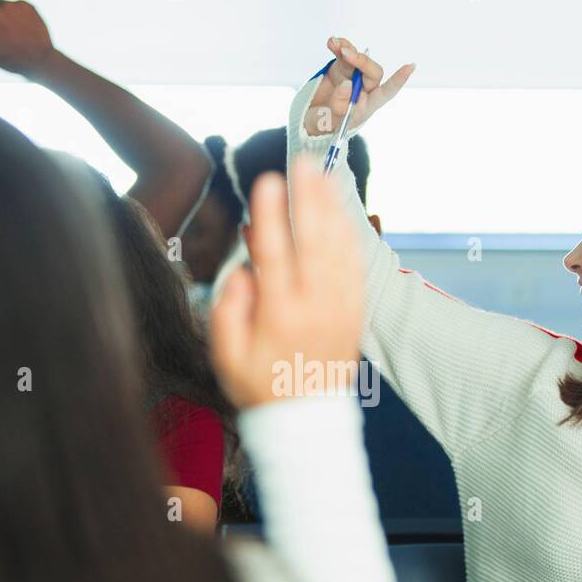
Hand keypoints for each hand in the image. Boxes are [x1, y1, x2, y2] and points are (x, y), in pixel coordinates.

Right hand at [209, 160, 362, 409]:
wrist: (305, 421)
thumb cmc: (259, 386)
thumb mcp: (225, 355)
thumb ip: (228, 309)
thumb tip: (242, 269)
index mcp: (279, 316)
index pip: (274, 255)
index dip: (271, 216)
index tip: (267, 182)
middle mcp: (314, 308)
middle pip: (313, 241)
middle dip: (308, 198)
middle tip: (303, 161)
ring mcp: (339, 308)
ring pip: (338, 249)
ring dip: (331, 209)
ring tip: (323, 174)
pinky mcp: (355, 311)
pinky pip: (355, 266)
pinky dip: (349, 235)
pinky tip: (341, 212)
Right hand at [303, 36, 414, 137]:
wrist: (304, 120)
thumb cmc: (321, 126)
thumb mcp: (328, 123)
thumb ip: (338, 107)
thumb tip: (347, 85)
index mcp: (366, 107)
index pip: (386, 93)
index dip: (398, 81)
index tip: (410, 67)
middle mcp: (363, 91)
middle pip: (372, 72)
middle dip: (361, 62)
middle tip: (345, 55)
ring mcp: (352, 77)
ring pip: (357, 60)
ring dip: (348, 50)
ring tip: (335, 45)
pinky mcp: (340, 69)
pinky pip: (343, 53)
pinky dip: (339, 46)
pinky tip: (332, 42)